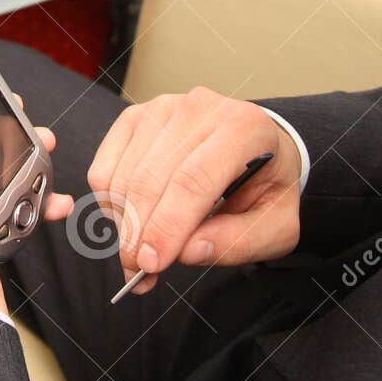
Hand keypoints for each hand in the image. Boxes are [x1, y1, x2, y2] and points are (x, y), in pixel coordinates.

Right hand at [88, 88, 302, 294]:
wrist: (258, 146)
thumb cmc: (267, 187)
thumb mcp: (276, 225)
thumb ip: (238, 241)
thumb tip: (188, 251)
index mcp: (243, 130)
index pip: (192, 180)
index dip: (167, 226)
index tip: (151, 264)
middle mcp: (200, 108)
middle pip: (151, 177)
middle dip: (138, 233)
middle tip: (137, 272)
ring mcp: (163, 108)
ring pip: (124, 175)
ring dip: (123, 224)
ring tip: (139, 252)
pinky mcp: (136, 117)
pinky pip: (104, 167)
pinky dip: (110, 204)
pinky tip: (132, 220)